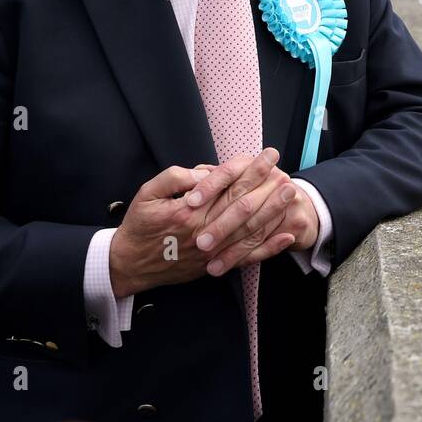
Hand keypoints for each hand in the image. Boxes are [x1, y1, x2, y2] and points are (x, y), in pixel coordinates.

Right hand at [107, 153, 293, 296]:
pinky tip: (286, 237)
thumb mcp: (147, 194)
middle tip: (287, 171)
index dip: (250, 170)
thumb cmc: (138, 226)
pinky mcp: (214, 266)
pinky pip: (246, 257)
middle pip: (244, 206)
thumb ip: (175, 179)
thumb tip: (204, 173)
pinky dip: (268, 248)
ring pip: (250, 231)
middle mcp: (204, 232)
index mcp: (189, 212)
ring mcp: (212, 252)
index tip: (268, 156)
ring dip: (273, 212)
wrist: (129, 265)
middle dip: (268, 187)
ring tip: (292, 195)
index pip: (228, 187)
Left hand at [190, 149, 316, 276]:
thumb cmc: (247, 184)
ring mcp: (287, 201)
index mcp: (252, 164)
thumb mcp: (223, 173)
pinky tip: (222, 268)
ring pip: (255, 229)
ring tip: (209, 264)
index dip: (209, 187)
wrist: (291, 196)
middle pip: (244, 205)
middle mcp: (273, 178)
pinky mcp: (293, 223)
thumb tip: (194, 177)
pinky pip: (265, 245)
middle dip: (221, 226)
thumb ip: (206, 173)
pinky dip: (245, 258)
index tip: (190, 202)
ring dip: (231, 250)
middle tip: (200, 243)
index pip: (228, 173)